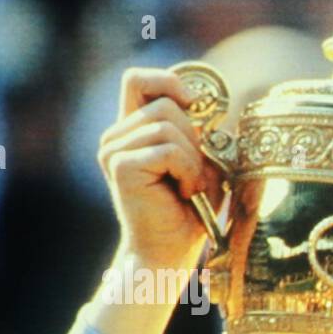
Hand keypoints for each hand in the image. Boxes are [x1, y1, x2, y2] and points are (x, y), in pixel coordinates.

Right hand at [97, 67, 223, 274]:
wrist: (169, 253)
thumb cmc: (190, 213)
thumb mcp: (203, 166)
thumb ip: (202, 135)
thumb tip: (218, 109)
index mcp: (132, 130)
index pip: (138, 79)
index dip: (169, 82)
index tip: (195, 106)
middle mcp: (117, 136)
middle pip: (164, 102)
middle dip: (193, 137)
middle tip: (194, 173)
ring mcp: (114, 149)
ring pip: (167, 124)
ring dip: (192, 158)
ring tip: (190, 186)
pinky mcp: (121, 165)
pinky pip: (167, 148)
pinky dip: (188, 170)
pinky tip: (185, 193)